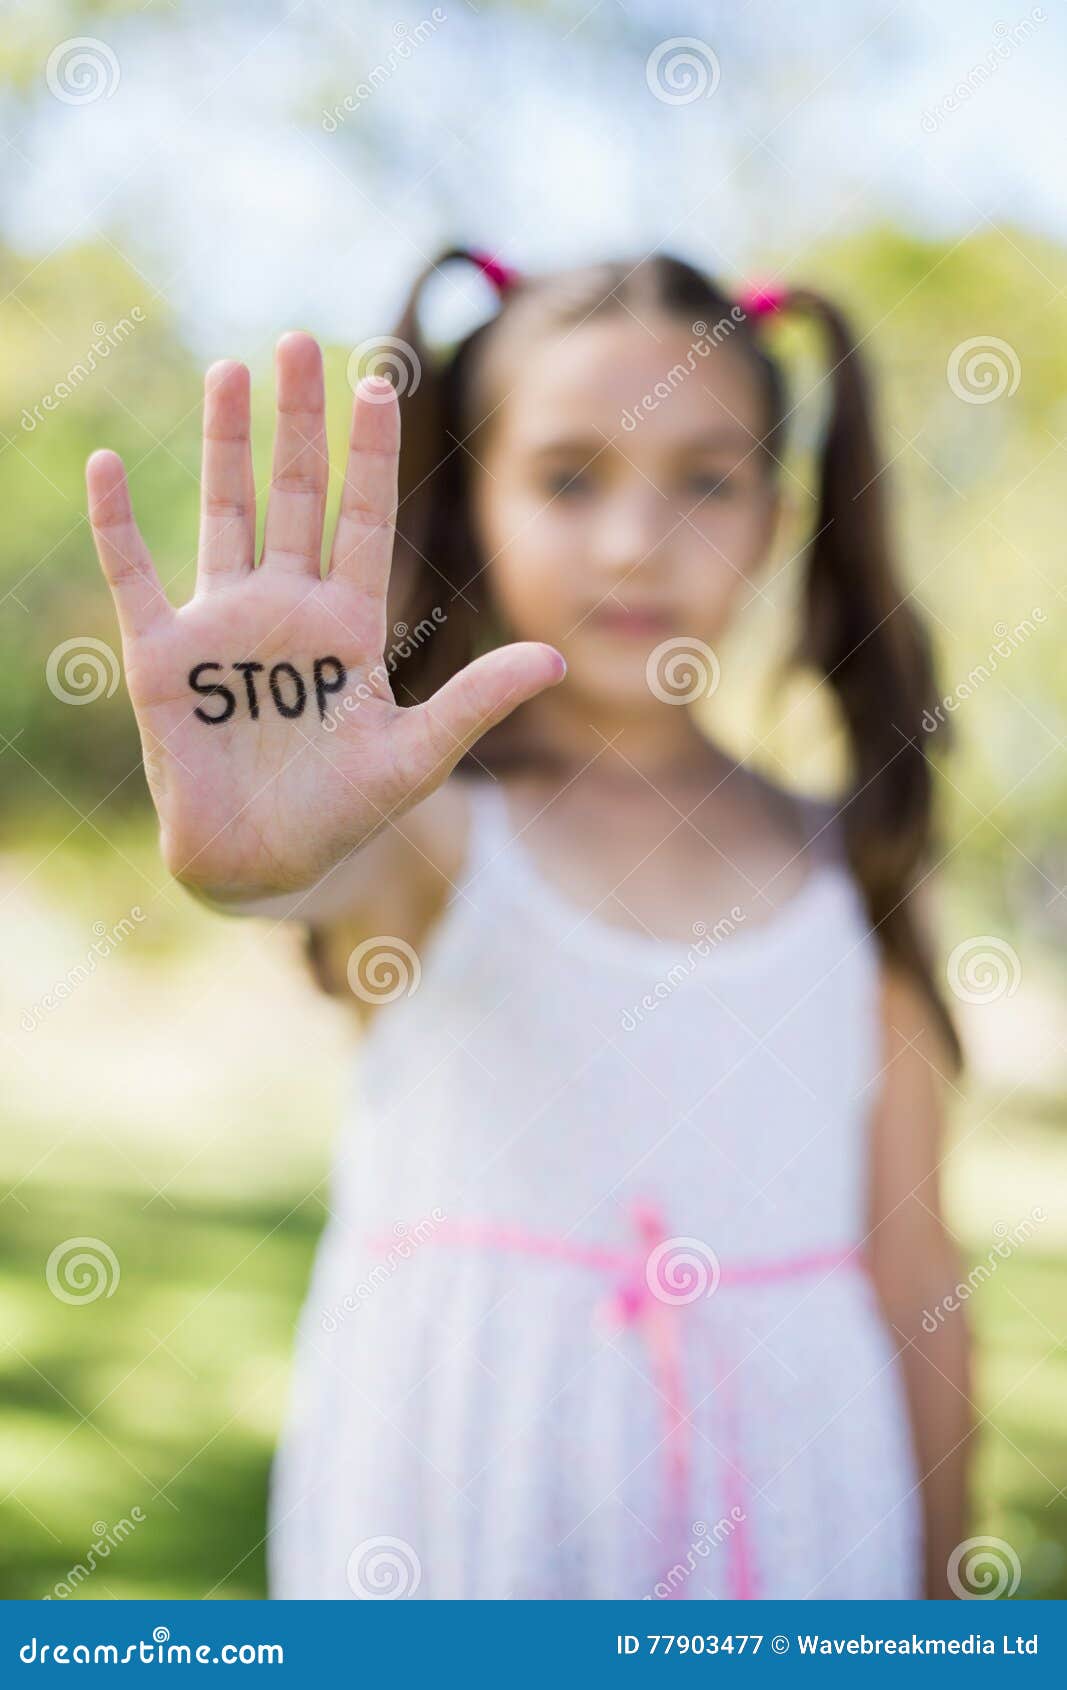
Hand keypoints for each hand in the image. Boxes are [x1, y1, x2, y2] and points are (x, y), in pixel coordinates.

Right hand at [87, 333, 563, 896]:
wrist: (264, 863)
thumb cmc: (343, 812)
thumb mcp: (416, 757)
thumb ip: (476, 703)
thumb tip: (556, 658)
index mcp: (348, 622)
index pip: (363, 517)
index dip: (371, 452)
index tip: (382, 378)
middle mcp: (287, 608)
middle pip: (296, 493)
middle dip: (300, 420)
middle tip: (298, 340)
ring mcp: (223, 626)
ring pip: (226, 512)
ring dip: (224, 443)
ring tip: (229, 370)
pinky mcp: (164, 656)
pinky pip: (136, 576)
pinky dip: (118, 524)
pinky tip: (106, 464)